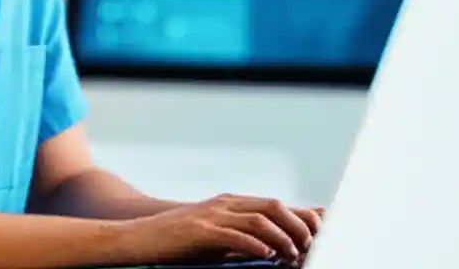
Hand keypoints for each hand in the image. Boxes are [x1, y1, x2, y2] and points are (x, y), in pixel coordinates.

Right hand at [116, 193, 325, 265]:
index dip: (299, 215)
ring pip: (259, 218)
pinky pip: (235, 234)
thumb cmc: (177, 241)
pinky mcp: (200, 230)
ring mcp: (212, 214)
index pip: (274, 204)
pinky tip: (267, 255)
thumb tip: (271, 249)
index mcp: (231, 203)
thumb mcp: (214, 236)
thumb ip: (240, 237)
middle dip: (297, 224)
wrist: (139, 236)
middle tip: (312, 245)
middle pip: (272, 206)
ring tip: (294, 254)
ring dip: (281, 236)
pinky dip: (255, 244)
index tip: (319, 230)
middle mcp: (225, 204)